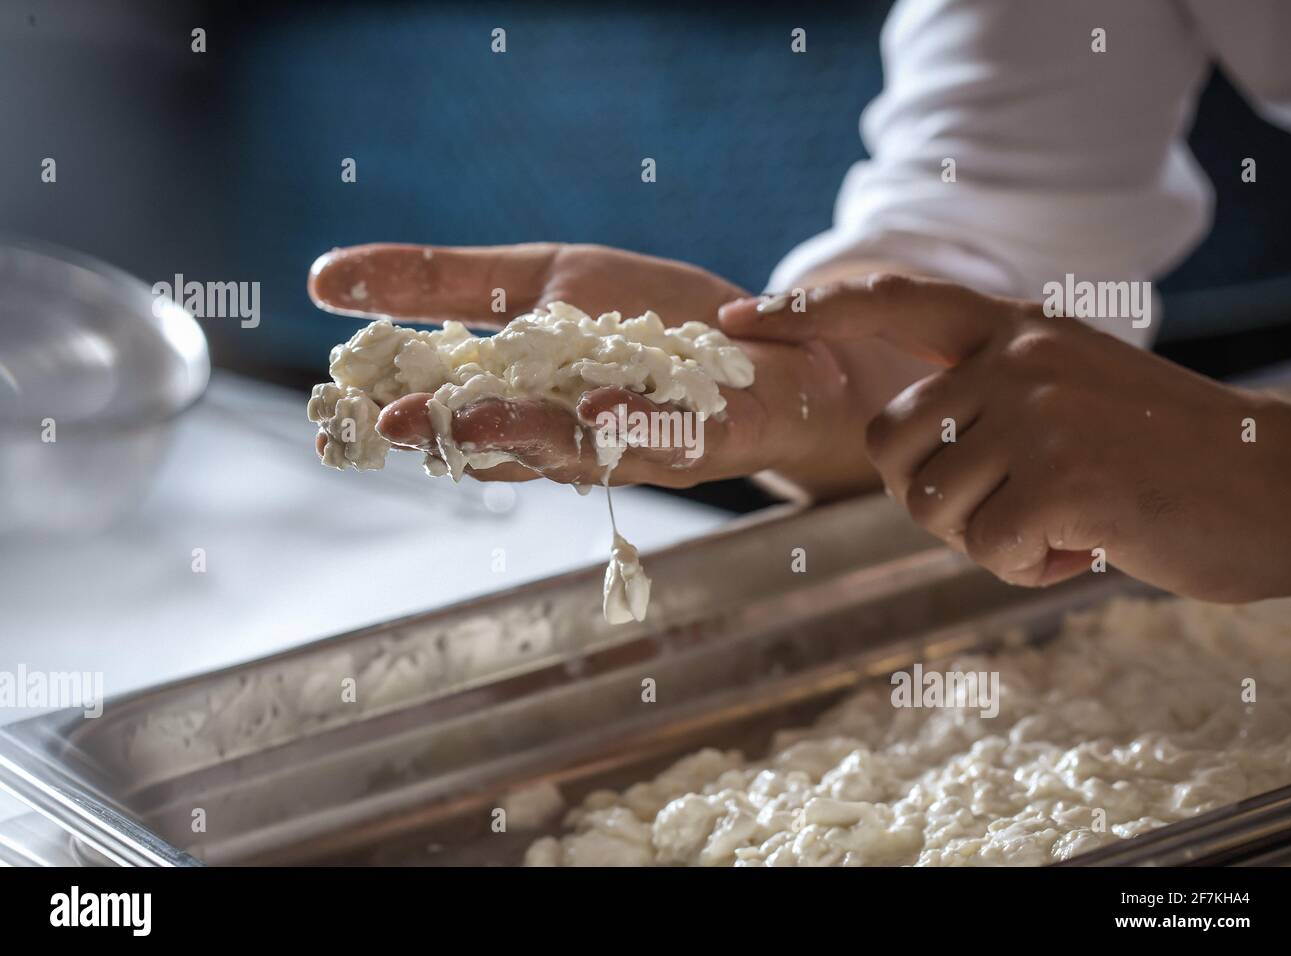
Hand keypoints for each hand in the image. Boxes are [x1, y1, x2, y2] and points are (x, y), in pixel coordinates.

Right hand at [308, 243, 874, 493]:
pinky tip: (597, 405)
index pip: (448, 399)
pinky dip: (633, 424)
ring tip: (471, 419)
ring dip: (523, 436)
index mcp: (529, 394)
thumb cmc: (658, 320)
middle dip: (448, 432)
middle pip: (502, 436)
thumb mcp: (548, 280)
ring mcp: (642, 438)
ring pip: (575, 446)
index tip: (339, 401)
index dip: (396, 398)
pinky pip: (667, 436)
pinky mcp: (707, 434)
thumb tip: (325, 277)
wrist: (779, 349)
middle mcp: (576, 428)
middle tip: (386, 425)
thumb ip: (448, 284)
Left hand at [720, 274, 1290, 601]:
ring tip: (1065, 524)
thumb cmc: (1165, 458)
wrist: (1282, 487)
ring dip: (987, 538)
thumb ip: (989, 396)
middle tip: (1020, 509)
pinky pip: (983, 547)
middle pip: (890, 447)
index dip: (811, 310)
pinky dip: (1025, 567)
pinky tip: (1085, 547)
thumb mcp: (1072, 391)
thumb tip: (901, 449)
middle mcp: (1016, 356)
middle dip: (937, 498)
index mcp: (1015, 329)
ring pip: (928, 505)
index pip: (891, 301)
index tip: (740, 321)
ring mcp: (1038, 410)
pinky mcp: (1062, 475)